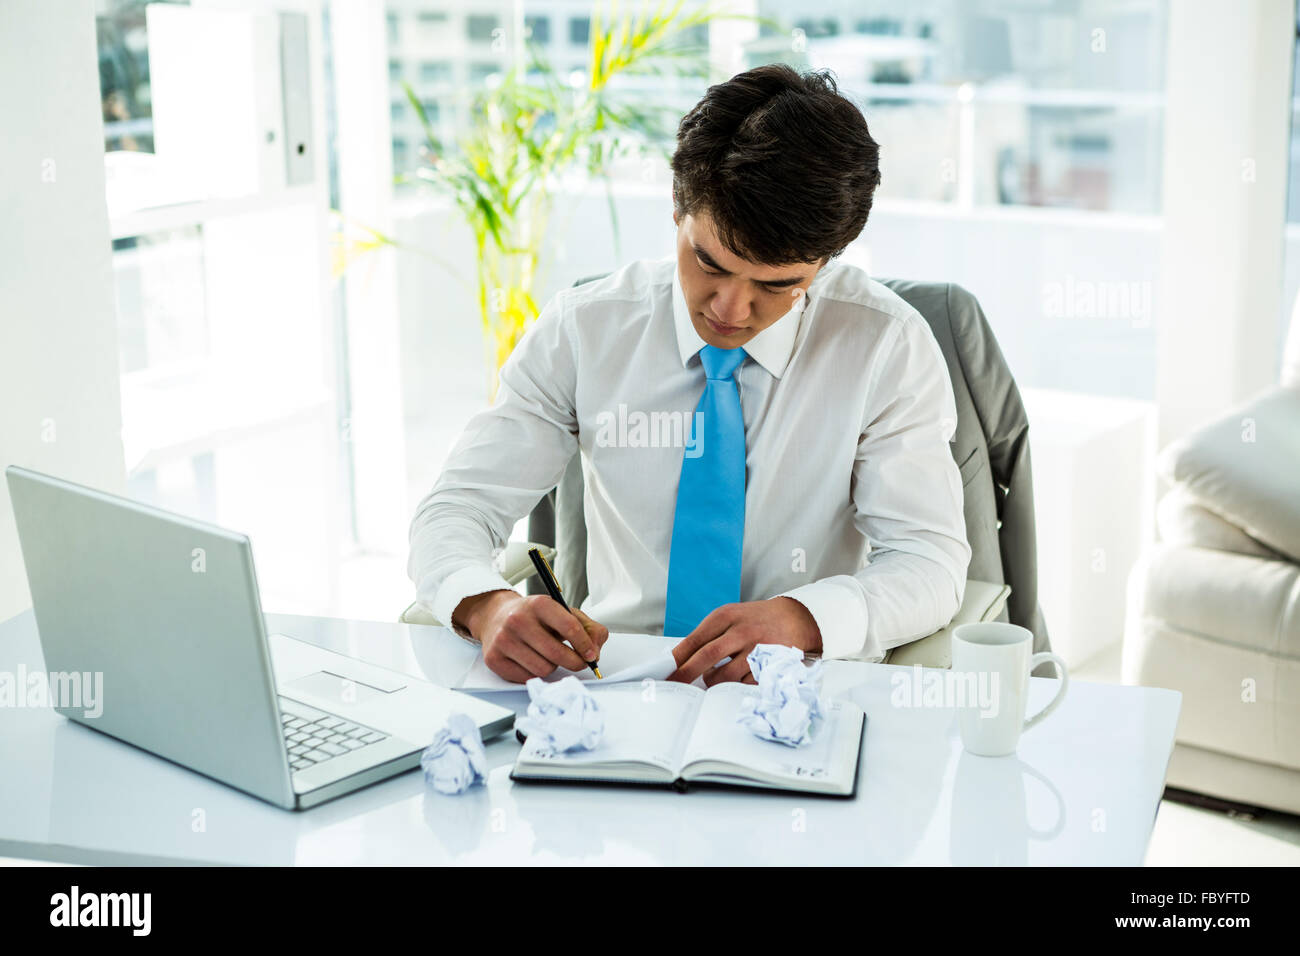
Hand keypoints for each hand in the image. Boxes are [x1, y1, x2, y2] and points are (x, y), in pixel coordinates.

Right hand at [453, 590, 609, 683]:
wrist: (496, 616)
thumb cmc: (534, 617)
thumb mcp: (562, 612)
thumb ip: (587, 628)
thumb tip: (595, 650)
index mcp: (539, 604)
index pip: (569, 627)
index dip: (585, 645)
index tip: (592, 655)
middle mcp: (518, 620)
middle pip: (557, 654)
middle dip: (574, 662)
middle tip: (579, 662)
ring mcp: (504, 640)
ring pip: (543, 669)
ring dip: (552, 666)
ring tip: (547, 655)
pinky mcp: (494, 658)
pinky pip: (527, 678)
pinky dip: (535, 673)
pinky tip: (532, 660)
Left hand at [667, 597, 821, 686]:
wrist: (794, 618)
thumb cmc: (753, 620)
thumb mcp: (729, 618)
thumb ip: (707, 636)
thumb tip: (679, 661)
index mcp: (726, 617)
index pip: (695, 639)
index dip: (677, 658)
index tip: (664, 673)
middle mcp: (741, 631)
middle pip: (707, 656)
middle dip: (687, 674)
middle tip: (674, 687)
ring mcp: (756, 649)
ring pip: (725, 675)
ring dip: (712, 683)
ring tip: (711, 681)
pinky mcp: (769, 666)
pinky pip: (743, 684)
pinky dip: (734, 687)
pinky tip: (733, 682)